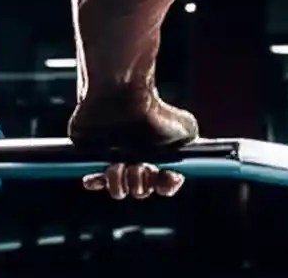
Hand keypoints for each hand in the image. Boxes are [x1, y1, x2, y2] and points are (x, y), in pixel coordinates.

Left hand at [68, 88, 198, 199]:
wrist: (121, 96)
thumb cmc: (154, 110)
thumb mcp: (186, 128)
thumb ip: (193, 149)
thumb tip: (193, 165)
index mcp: (160, 158)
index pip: (165, 185)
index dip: (166, 186)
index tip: (167, 177)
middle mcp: (139, 162)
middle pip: (141, 191)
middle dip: (142, 183)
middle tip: (140, 166)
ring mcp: (116, 162)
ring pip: (119, 191)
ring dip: (121, 183)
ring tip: (119, 165)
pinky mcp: (94, 160)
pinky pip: (95, 182)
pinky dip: (97, 183)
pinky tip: (97, 177)